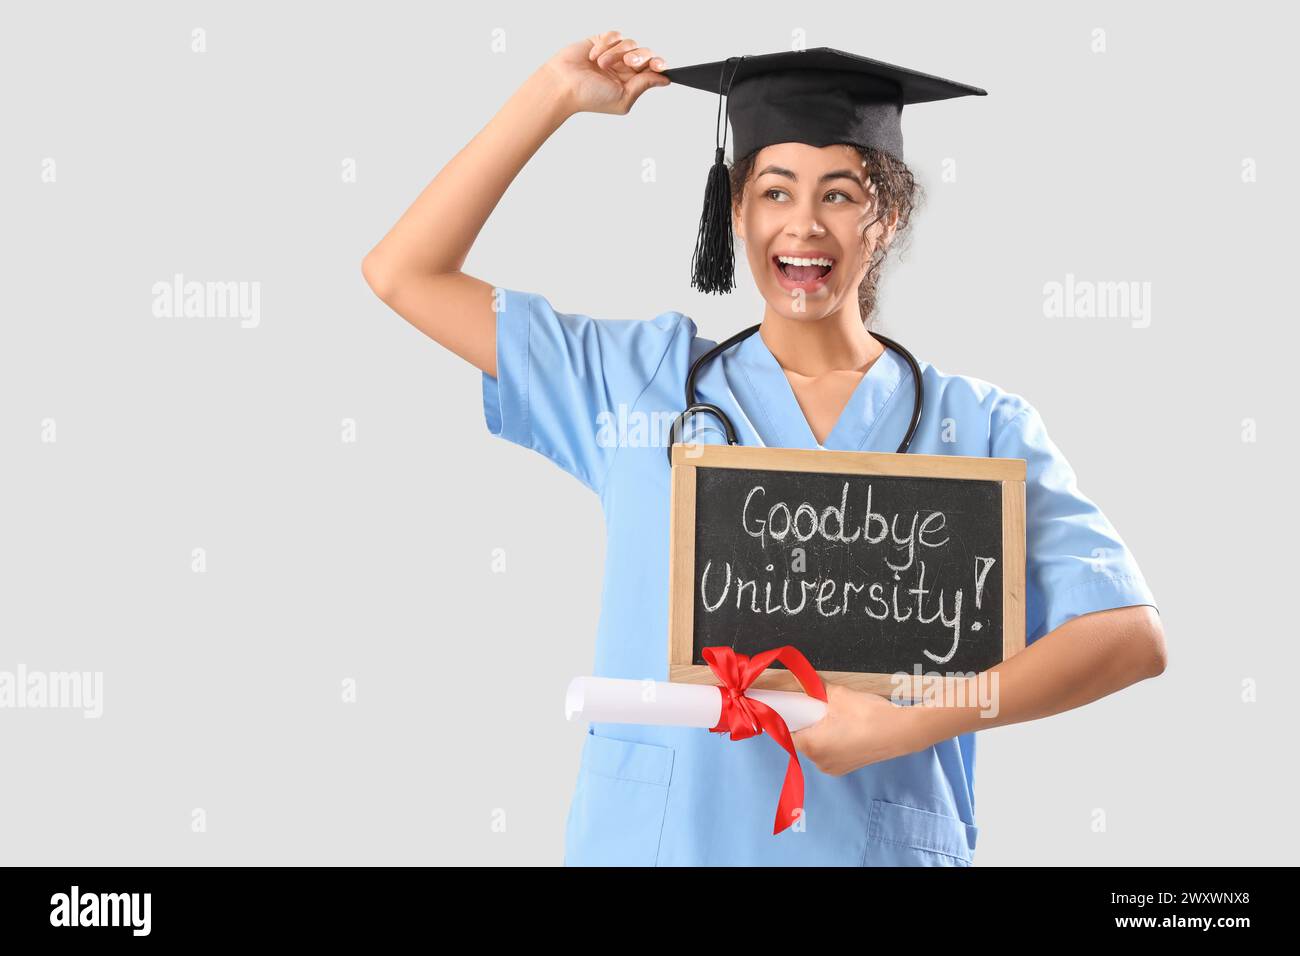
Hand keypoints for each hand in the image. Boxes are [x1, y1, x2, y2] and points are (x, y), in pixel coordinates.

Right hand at [542, 30, 669, 115]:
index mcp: (631, 83)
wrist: (563, 84)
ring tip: (601, 64)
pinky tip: (594, 56)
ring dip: (616, 52)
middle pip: (645, 54)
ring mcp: (613, 54)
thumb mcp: (622, 97)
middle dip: (639, 57)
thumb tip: (665, 80)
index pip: (653, 70)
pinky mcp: (601, 41)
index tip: (659, 65)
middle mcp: (624, 68)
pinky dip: (606, 44)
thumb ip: (643, 86)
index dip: (659, 65)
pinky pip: (615, 35)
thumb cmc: (589, 96)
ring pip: (630, 43)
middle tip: (628, 63)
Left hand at [791, 683, 926, 775]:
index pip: (788, 731)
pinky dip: (832, 741)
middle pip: (802, 739)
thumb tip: (806, 682)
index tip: (795, 706)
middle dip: (807, 723)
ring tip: (836, 718)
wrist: (900, 732)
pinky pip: (830, 753)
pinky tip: (845, 729)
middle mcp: (818, 762)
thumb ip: (817, 689)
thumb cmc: (867, 715)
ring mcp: (833, 768)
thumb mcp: (838, 695)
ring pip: (816, 747)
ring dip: (820, 733)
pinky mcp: (846, 768)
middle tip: (820, 709)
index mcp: (811, 746)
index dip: (790, 717)